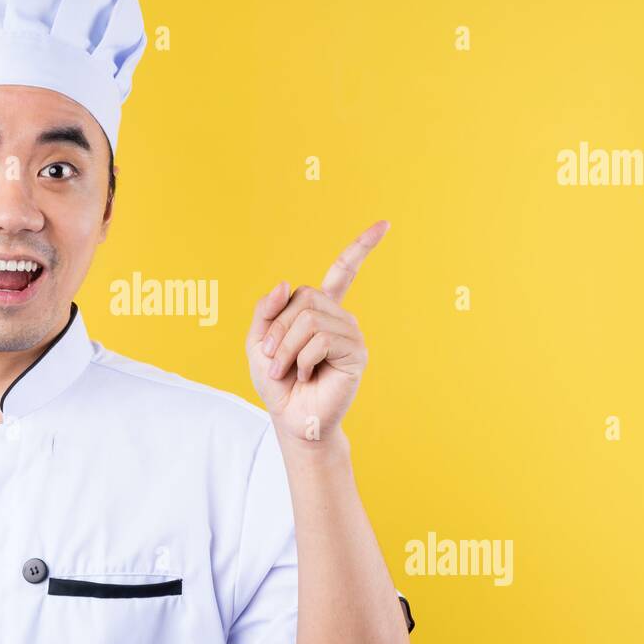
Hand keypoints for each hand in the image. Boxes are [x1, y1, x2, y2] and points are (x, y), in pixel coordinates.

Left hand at [245, 220, 388, 443]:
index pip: (344, 272)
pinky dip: (303, 359)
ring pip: (309, 319)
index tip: (384, 225)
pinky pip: (321, 340)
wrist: (291, 418)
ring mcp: (351, 333)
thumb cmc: (277, 383)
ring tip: (288, 371)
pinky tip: (307, 375)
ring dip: (287, 349)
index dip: (361, 248)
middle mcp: (340, 317)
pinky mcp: (356, 353)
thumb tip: (285, 283)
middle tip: (274, 359)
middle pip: (304, 297)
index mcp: (320, 310)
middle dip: (279, 329)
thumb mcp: (258, 342)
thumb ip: (266, 310)